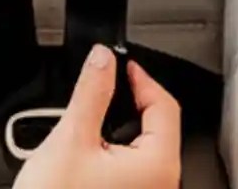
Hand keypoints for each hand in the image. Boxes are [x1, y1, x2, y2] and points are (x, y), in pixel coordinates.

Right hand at [14, 46, 182, 188]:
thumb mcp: (70, 140)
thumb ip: (91, 93)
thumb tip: (103, 60)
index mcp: (158, 166)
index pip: (166, 105)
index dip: (142, 78)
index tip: (122, 65)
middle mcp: (160, 185)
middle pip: (157, 127)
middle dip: (127, 104)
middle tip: (102, 88)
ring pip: (141, 150)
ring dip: (116, 130)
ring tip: (85, 125)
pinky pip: (129, 172)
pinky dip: (110, 155)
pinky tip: (83, 156)